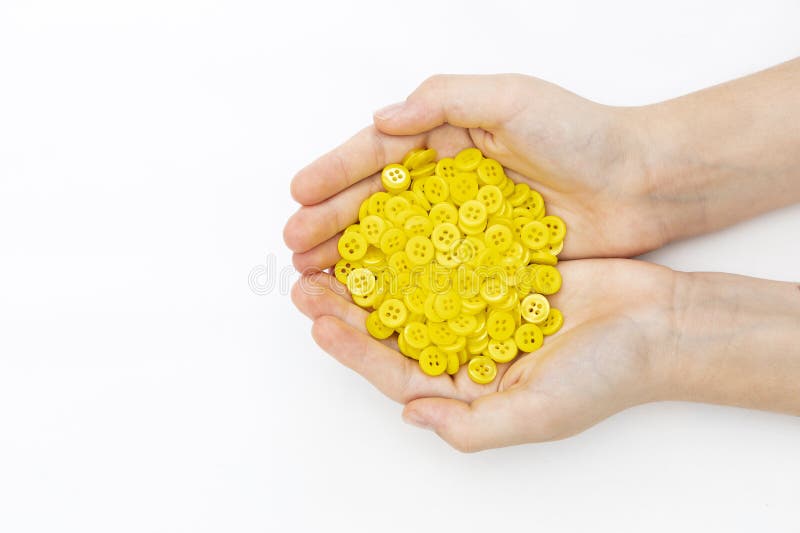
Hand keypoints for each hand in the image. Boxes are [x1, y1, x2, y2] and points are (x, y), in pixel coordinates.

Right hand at [284, 74, 663, 268]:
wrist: (641, 184)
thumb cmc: (582, 134)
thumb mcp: (512, 97)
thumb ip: (444, 101)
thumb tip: (382, 120)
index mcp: (448, 137)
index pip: (379, 155)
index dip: (336, 173)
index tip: (298, 193)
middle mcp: (449, 181)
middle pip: (377, 202)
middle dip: (332, 221)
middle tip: (293, 244)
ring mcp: (464, 223)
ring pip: (396, 241)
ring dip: (353, 257)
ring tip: (314, 274)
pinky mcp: (484, 258)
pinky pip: (432, 271)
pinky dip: (397, 283)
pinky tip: (369, 297)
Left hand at [291, 259, 677, 451]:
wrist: (661, 325)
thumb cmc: (607, 376)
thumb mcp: (538, 414)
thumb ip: (471, 426)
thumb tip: (409, 416)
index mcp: (469, 389)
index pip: (398, 371)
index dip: (355, 349)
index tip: (318, 321)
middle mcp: (468, 349)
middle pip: (395, 328)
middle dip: (349, 306)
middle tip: (306, 280)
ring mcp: (482, 308)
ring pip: (414, 290)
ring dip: (374, 272)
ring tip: (334, 249)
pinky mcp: (499, 272)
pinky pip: (448, 258)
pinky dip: (418, 244)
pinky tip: (390, 226)